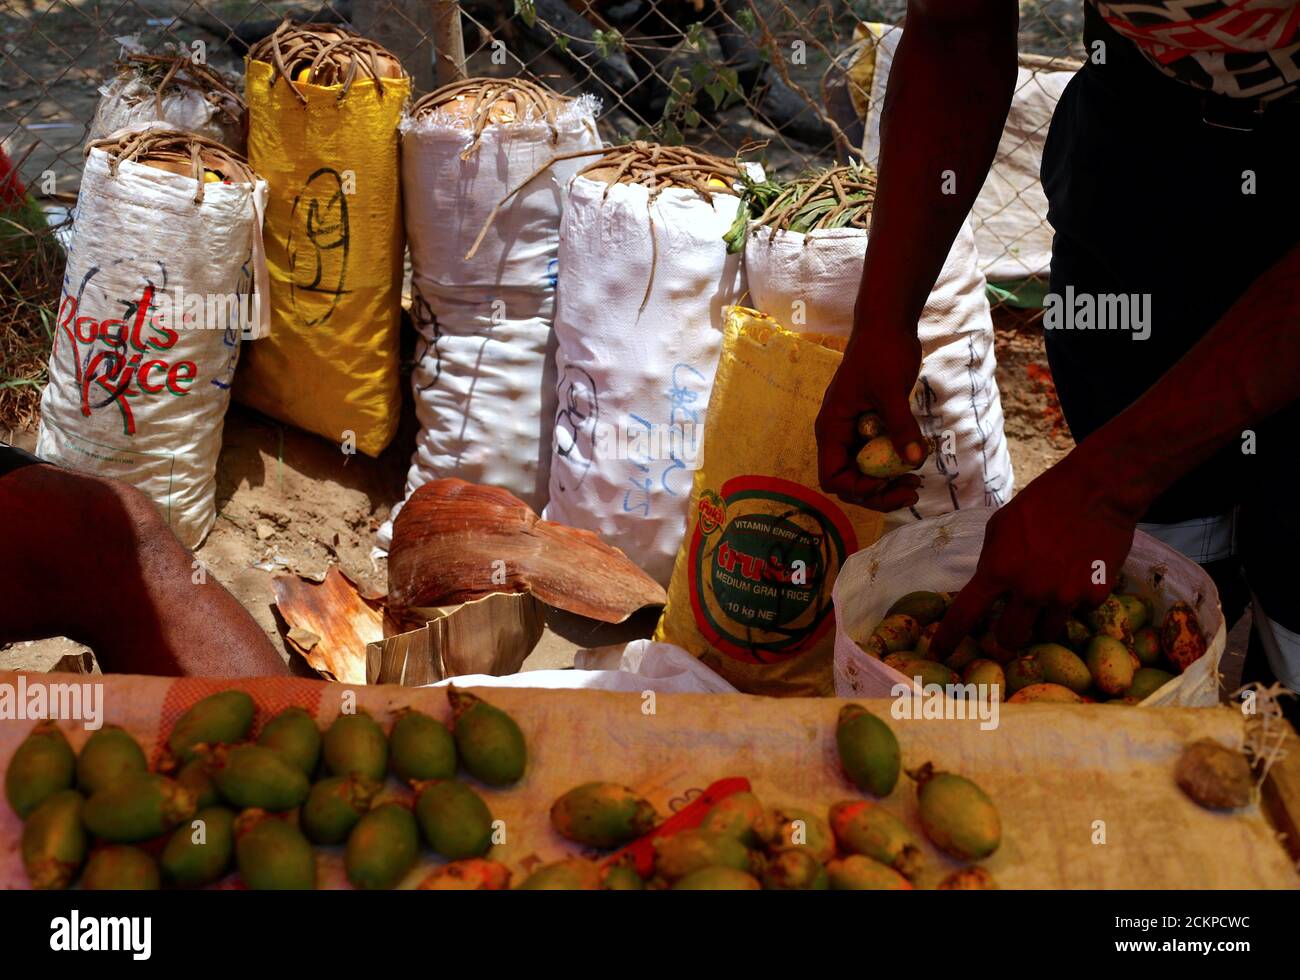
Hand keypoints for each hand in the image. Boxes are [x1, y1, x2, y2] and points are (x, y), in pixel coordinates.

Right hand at [816, 323, 926, 511]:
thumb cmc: (880, 352)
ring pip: (866, 473)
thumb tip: (914, 461)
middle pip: (850, 481)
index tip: (886, 481)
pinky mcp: (873, 427)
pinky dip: (895, 466)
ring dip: (888, 483)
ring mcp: (856, 433)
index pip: (833, 476)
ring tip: (915, 482)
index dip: (857, 487)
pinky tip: (916, 463)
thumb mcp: (890, 390)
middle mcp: (840, 435)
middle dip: (877, 492)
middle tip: (910, 490)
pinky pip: (880, 457)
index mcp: (832, 428)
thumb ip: (900, 426)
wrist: (888, 326)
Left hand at [929, 448, 1143, 656]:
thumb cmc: (1042, 502)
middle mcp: (1029, 590)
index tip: (940, 654)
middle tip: (1013, 623)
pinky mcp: (1095, 596)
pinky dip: (1075, 602)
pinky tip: (1079, 577)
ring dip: (1043, 621)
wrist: (1097, 491)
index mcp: (998, 570)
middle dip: (1008, 635)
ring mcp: (1064, 596)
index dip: (948, 639)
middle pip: (1010, 638)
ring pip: (1046, 633)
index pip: (965, 615)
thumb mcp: (1000, 526)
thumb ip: (992, 561)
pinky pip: (1078, 613)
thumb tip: (988, 588)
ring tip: (1051, 593)